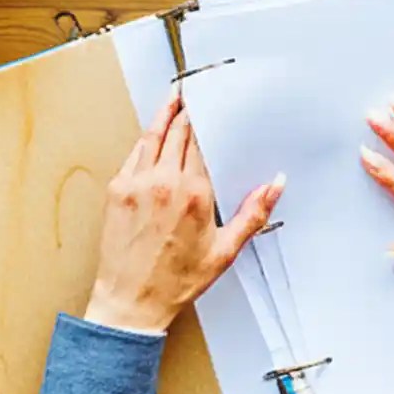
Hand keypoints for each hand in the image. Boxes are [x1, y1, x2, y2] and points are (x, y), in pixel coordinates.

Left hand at [85, 88, 285, 332]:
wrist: (131, 302)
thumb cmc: (176, 281)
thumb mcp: (225, 251)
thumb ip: (254, 213)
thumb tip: (275, 183)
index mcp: (195, 193)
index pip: (202, 141)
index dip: (207, 118)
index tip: (214, 102)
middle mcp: (164, 182)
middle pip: (178, 131)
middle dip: (187, 109)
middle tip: (195, 91)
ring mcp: (137, 184)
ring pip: (152, 135)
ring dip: (164, 113)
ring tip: (174, 97)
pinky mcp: (117, 190)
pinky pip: (134, 154)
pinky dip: (144, 139)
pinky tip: (151, 133)